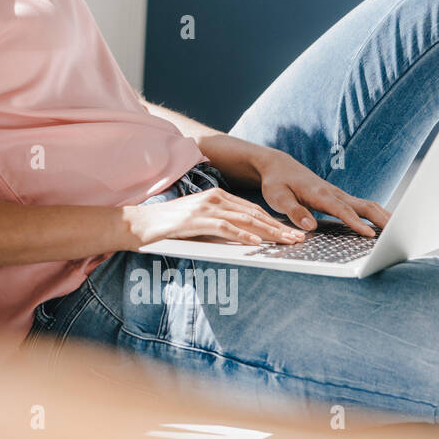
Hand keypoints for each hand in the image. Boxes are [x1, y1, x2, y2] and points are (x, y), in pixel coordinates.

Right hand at [122, 187, 307, 249]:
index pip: (253, 209)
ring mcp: (205, 207)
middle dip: (279, 227)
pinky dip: (242, 234)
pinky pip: (224, 227)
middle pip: (254, 213)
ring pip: (244, 219)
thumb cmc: (170, 226)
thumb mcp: (200, 222)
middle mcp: (214, 198)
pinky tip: (256, 242)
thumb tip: (246, 239)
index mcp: (217, 196)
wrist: (140, 223)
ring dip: (268, 231)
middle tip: (299, 238)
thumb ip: (220, 225)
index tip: (293, 232)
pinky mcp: (195, 219)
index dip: (275, 221)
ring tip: (286, 241)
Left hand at [252, 150, 391, 235]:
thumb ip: (294, 211)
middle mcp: (334, 193)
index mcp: (320, 194)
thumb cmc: (277, 183)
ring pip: (368, 205)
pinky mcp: (340, 198)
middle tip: (400, 235)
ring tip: (401, 233)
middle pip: (364, 206)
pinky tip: (386, 227)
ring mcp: (339, 195)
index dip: (356, 223)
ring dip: (384, 217)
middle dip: (382, 219)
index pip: (342, 210)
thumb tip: (310, 226)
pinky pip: (363, 207)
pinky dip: (377, 216)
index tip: (370, 235)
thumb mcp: (277, 197)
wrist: (280, 167)